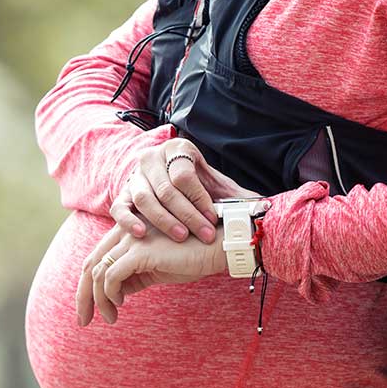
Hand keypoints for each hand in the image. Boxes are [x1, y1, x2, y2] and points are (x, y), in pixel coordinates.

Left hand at [76, 221, 227, 325]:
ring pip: (97, 272)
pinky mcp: (140, 252)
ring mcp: (131, 240)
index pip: (95, 260)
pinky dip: (110, 293)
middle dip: (83, 296)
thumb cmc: (191, 256)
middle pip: (88, 265)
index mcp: (127, 234)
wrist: (216, 246)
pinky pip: (111, 276)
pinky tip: (120, 304)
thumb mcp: (156, 269)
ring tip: (110, 318)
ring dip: (98, 300)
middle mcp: (124, 232)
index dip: (86, 286)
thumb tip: (118, 292)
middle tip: (83, 320)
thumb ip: (135, 276)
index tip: (89, 311)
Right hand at [110, 141, 257, 243]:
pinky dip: (128, 220)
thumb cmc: (198, 188)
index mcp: (179, 150)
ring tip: (180, 237)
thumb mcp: (217, 187)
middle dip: (187, 215)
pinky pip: (120, 207)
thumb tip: (265, 206)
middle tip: (202, 235)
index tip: (213, 219)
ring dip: (163, 220)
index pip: (185, 175)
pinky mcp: (122, 193)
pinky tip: (141, 234)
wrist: (169, 183)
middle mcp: (153, 158)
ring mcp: (135, 176)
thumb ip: (236, 196)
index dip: (200, 199)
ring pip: (145, 198)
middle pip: (166, 188)